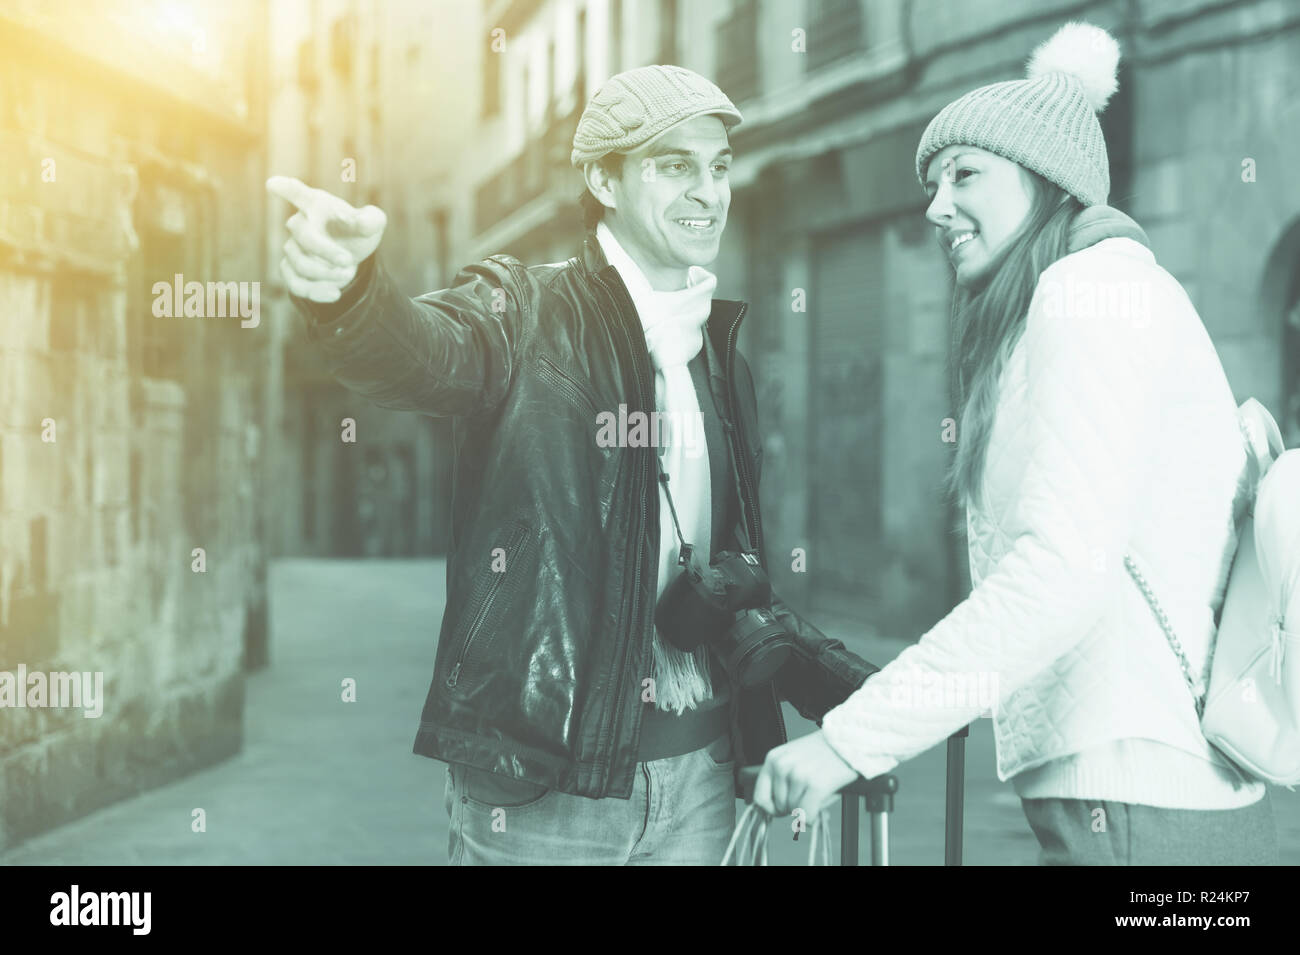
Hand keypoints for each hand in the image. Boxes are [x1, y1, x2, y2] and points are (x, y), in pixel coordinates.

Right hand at [266, 176, 387, 302]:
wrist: (350, 257)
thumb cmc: (357, 233)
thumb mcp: (372, 224)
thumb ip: (371, 220)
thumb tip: (359, 222)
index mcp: (316, 205)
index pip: (298, 193)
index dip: (286, 189)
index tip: (273, 184)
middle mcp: (299, 224)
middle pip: (304, 236)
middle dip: (327, 251)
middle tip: (348, 260)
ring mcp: (292, 248)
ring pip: (301, 265)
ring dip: (327, 273)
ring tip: (348, 271)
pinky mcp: (291, 271)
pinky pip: (296, 285)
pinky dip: (316, 292)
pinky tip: (335, 293)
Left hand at [753, 730, 858, 816]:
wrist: (849, 740)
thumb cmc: (824, 751)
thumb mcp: (794, 759)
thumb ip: (782, 782)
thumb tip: (775, 810)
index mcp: (774, 759)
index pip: (760, 797)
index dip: (772, 809)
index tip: (782, 810)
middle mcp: (782, 766)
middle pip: (779, 807)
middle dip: (794, 807)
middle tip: (808, 795)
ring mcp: (798, 775)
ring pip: (794, 811)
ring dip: (807, 807)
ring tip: (819, 790)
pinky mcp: (815, 785)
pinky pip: (806, 815)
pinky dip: (813, 816)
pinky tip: (821, 803)